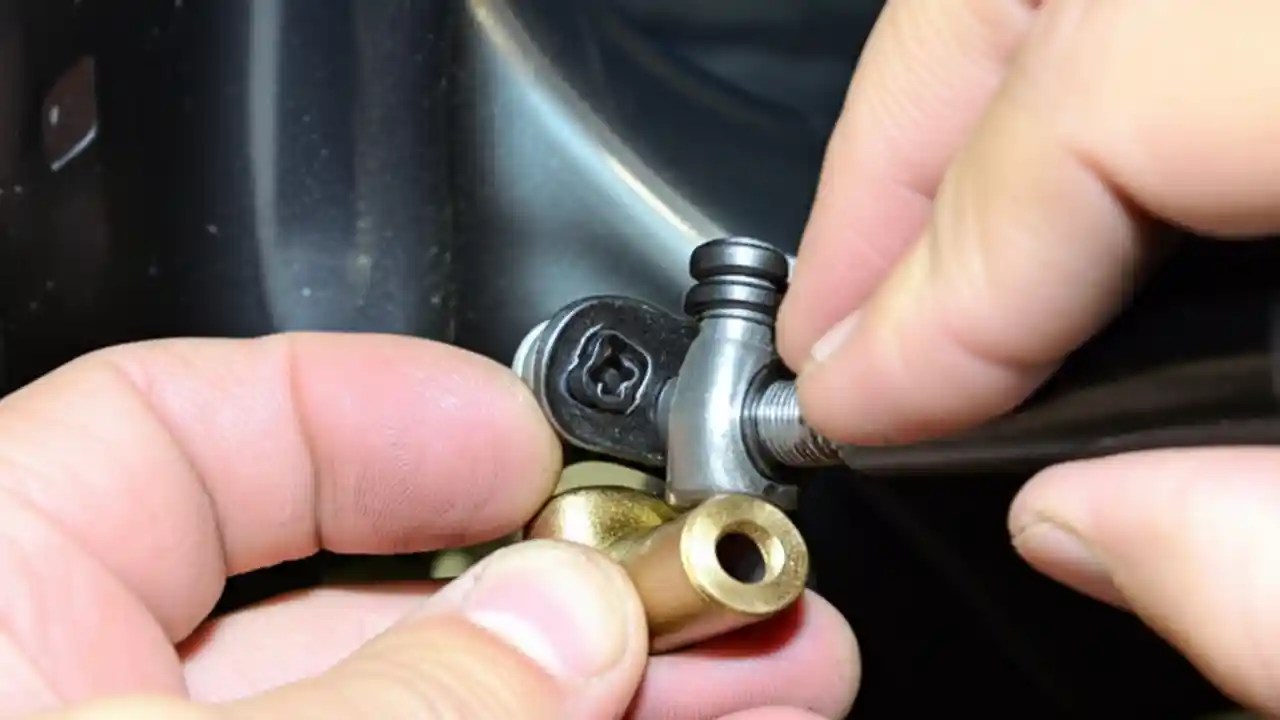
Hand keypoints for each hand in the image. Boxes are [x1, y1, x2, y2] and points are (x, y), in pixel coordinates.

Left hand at [0, 334, 857, 718]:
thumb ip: (387, 697)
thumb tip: (566, 620)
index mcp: (3, 600)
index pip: (188, 425)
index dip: (380, 407)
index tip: (528, 441)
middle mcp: (95, 695)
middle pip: (370, 584)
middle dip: (579, 572)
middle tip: (726, 569)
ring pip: (444, 700)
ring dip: (625, 682)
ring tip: (781, 670)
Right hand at [778, 0, 1279, 711]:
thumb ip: (1278, 580)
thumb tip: (1091, 523)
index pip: (1120, 91)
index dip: (947, 263)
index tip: (855, 400)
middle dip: (893, 157)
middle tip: (825, 328)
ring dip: (954, 120)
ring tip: (890, 273)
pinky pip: (1141, 13)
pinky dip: (1040, 97)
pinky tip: (1014, 214)